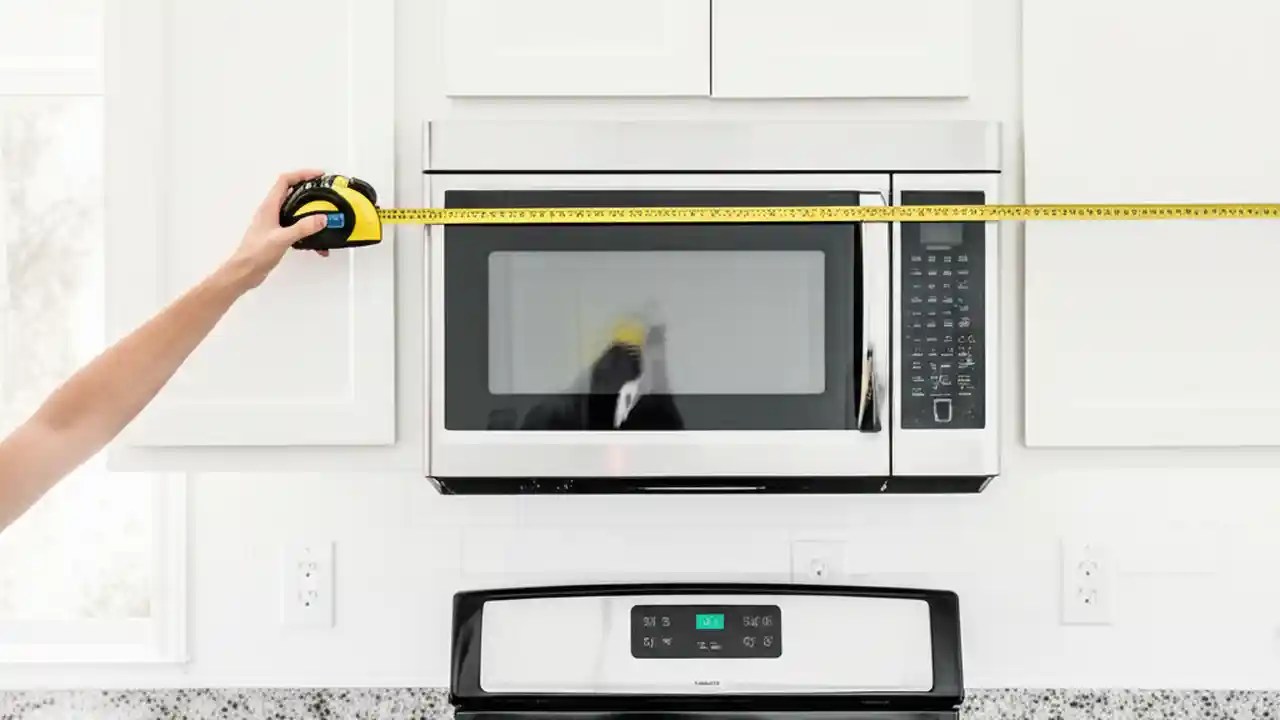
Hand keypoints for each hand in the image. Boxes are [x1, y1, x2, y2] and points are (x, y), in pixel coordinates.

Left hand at [222, 169, 329, 290]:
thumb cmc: (256, 253)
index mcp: (269, 207)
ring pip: (294, 209)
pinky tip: (316, 243)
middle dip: (309, 191)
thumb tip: (321, 218)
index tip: (318, 175)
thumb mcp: (282, 238)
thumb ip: (303, 227)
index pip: (285, 181)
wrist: (245, 271)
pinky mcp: (277, 235)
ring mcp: (274, 223)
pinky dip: (307, 230)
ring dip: (309, 211)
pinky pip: (295, 226)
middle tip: (324, 193)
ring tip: (324, 216)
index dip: (302, 174)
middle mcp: (271, 211)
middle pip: (291, 192)